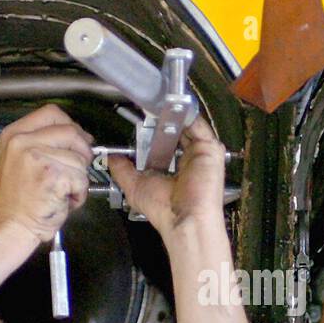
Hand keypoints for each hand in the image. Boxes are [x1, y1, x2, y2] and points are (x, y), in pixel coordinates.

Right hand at [0, 104, 93, 244]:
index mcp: (15, 134)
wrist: (10, 226)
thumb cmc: (20, 200)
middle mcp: (22, 141)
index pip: (52, 113)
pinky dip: (79, 194)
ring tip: (61, 192)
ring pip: (79, 158)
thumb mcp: (23, 159)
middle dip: (82, 152)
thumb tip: (81, 137)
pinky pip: (81, 179)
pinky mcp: (52, 175)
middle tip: (75, 171)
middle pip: (71, 131)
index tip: (79, 141)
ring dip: (79, 179)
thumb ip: (46, 142)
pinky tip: (62, 200)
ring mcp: (36, 156)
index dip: (72, 126)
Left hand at [105, 115, 226, 238]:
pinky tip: (174, 109)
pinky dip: (188, 115)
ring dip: (176, 115)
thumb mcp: (135, 186)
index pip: (167, 143)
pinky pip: (200, 126)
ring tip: (161, 103)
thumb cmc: (163, 209)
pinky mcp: (211, 150)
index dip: (155, 131)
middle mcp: (191, 160)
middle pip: (179, 132)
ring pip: (189, 126)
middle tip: (150, 108)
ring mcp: (202, 154)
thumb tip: (112, 158)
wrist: (184, 219)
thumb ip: (123, 170)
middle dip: (165, 120)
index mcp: (176, 168)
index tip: (142, 120)